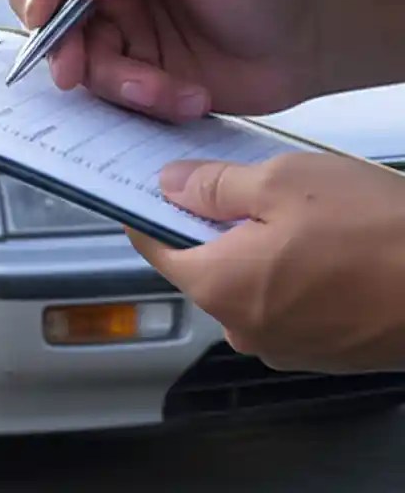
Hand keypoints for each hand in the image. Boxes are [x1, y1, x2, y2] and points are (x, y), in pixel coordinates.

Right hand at [9, 0, 323, 122]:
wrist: (303, 48)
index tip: (43, 10)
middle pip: (36, 0)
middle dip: (56, 41)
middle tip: (73, 69)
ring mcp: (109, 20)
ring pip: (67, 53)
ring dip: (112, 78)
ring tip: (161, 88)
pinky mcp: (122, 64)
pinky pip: (103, 87)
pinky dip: (139, 97)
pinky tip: (183, 96)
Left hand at [129, 153, 404, 372]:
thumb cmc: (379, 233)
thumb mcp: (285, 182)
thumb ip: (215, 186)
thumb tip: (169, 185)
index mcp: (217, 285)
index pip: (154, 247)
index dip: (154, 210)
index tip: (162, 184)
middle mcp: (240, 327)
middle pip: (204, 266)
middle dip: (220, 225)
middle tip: (257, 186)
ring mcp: (284, 346)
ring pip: (249, 285)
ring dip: (264, 250)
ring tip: (310, 216)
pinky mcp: (323, 352)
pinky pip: (289, 305)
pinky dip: (297, 276)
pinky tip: (334, 249)